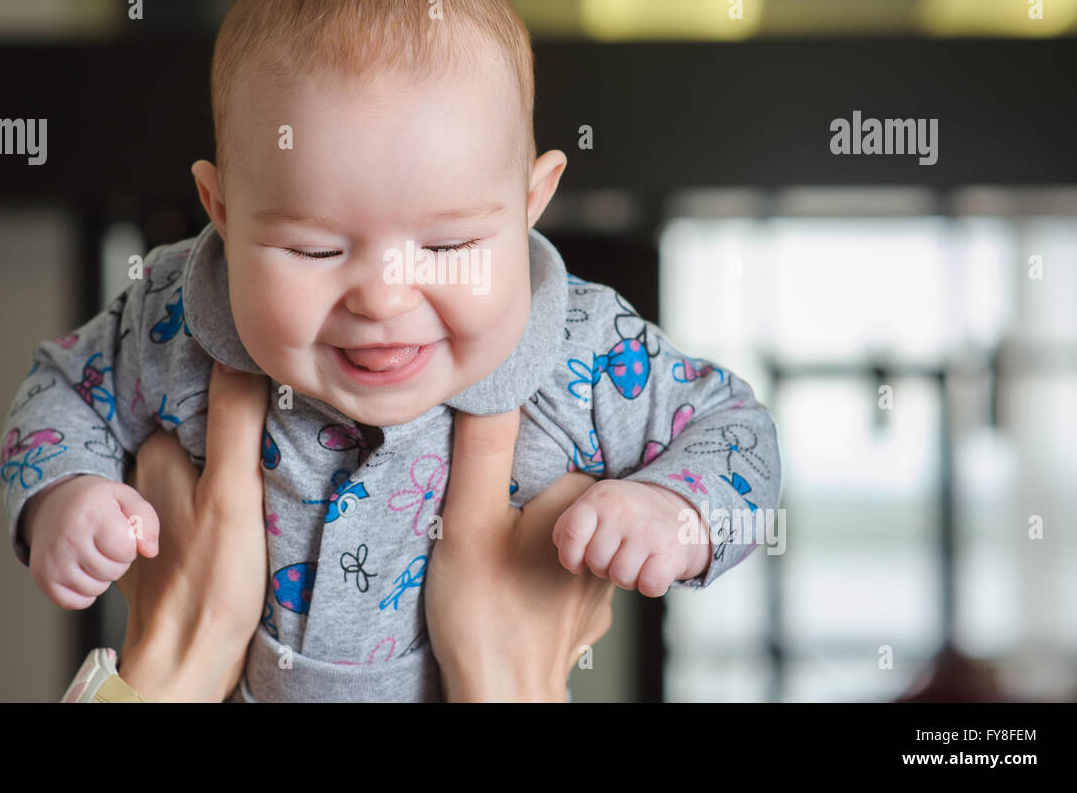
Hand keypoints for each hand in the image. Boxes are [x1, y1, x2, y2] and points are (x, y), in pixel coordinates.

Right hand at [22, 473, 158, 609]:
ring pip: (97, 589)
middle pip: (114, 571)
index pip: (126, 550)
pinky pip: (78, 602)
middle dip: (117, 559)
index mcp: (91, 515)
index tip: (120, 530)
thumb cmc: (95, 503)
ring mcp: (53, 562)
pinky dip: (85, 590)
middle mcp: (68, 540)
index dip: (130, 543)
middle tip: (103, 541)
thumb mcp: (124, 497)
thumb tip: (150, 551)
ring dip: (102, 575)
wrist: (51, 504)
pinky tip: (80, 567)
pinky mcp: (43, 579)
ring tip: (92, 552)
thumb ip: (146, 520)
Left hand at [113, 363, 270, 701]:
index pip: (199, 396)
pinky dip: (224, 496)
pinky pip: (203, 499)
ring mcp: (160, 511)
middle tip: (279, 435)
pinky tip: (252, 509)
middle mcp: (149, 477)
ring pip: (204, 464)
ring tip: (272, 470)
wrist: (189, 662)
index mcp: (158, 455)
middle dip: (235, 426)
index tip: (271, 389)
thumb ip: (236, 420)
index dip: (235, 388)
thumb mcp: (234, 494)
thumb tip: (243, 352)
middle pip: (202, 429)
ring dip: (233, 462)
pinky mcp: (172, 541)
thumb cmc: (208, 587)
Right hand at [425, 408, 615, 701]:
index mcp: (584, 507)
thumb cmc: (486, 612)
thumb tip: (494, 377)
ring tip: (499, 545)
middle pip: (569, 497)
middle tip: (492, 512)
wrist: (502, 699)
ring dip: (538, 537)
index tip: (499, 472)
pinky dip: (543, 576)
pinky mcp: (585, 620)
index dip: (529, 455)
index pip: (565, 452)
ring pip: (572, 539)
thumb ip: (483, 447)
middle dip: (532, 496)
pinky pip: (569, 579)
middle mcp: (605, 542)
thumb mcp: (471, 517)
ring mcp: (600, 586)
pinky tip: (513, 584)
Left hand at [553, 479, 710, 594]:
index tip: (579, 561)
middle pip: (596, 561)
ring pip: (621, 577)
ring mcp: (649, 530)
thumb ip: (570, 527)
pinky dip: (650, 585)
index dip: (571, 556)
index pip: (570, 534)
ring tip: (636, 559)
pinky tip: (654, 566)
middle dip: (604, 566)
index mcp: (600, 497)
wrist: (679, 512)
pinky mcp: (671, 551)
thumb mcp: (595, 507)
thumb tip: (568, 555)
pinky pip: (648, 586)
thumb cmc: (625, 517)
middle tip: (618, 553)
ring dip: (627, 577)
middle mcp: (624, 510)